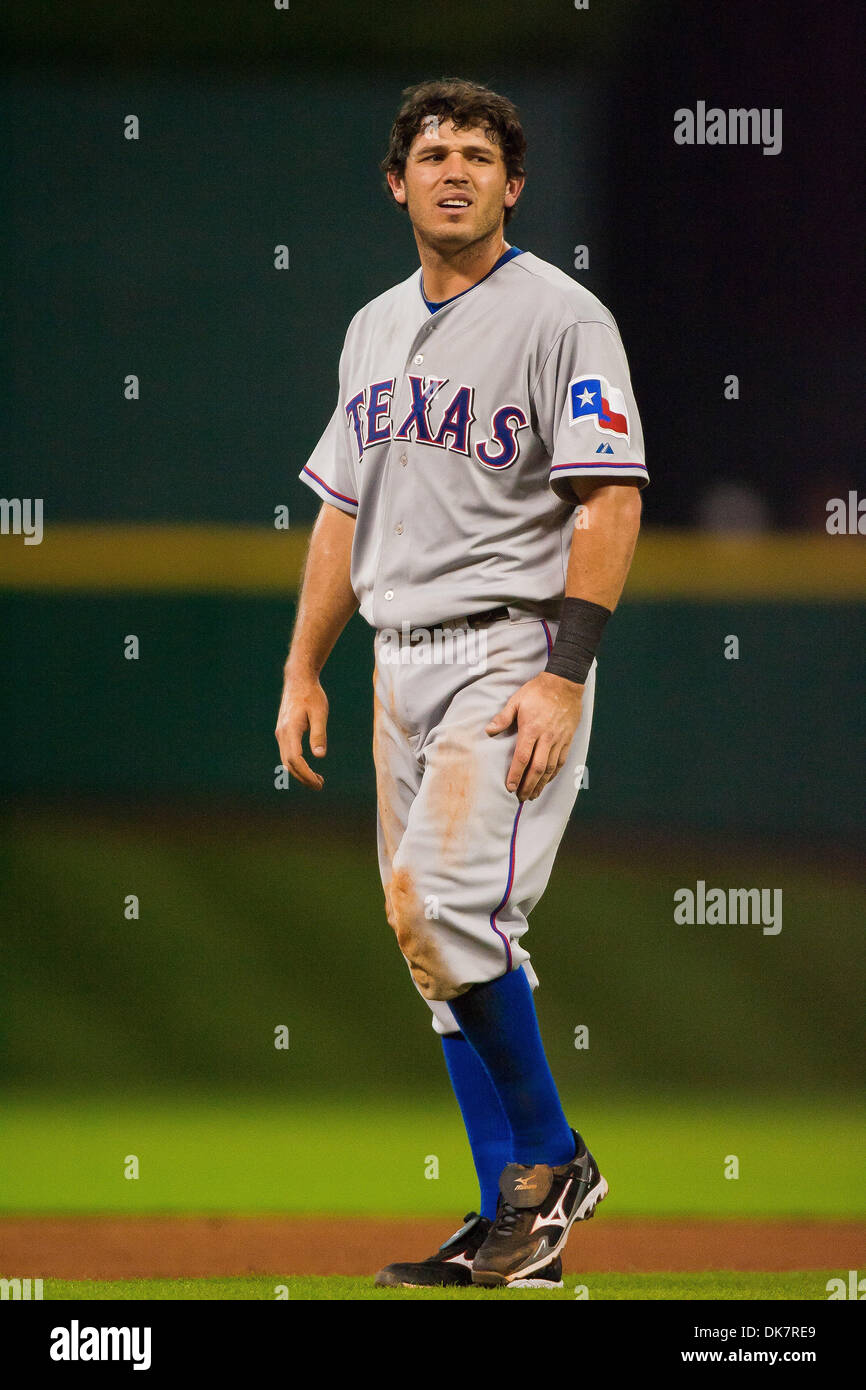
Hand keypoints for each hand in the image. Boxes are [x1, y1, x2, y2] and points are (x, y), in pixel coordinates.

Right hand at [275, 670, 328, 788]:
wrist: (298, 680)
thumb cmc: (311, 695)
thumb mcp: (320, 713)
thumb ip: (319, 734)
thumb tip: (319, 756)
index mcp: (290, 730)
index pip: (296, 760)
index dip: (306, 774)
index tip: (319, 782)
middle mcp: (282, 734)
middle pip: (289, 764)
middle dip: (303, 778)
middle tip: (320, 786)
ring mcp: (281, 733)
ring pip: (286, 760)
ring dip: (300, 773)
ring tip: (317, 780)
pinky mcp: (283, 732)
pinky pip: (287, 754)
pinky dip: (296, 764)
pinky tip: (308, 767)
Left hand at [485, 671, 583, 801]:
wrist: (564, 683)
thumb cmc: (538, 691)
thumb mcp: (517, 700)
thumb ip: (503, 717)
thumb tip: (489, 731)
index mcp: (531, 729)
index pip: (522, 758)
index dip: (515, 775)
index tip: (509, 787)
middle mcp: (547, 738)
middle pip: (537, 768)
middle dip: (528, 786)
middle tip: (520, 798)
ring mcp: (559, 740)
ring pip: (550, 768)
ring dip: (541, 784)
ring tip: (533, 795)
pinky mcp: (568, 739)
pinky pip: (561, 761)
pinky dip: (553, 774)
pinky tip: (547, 781)